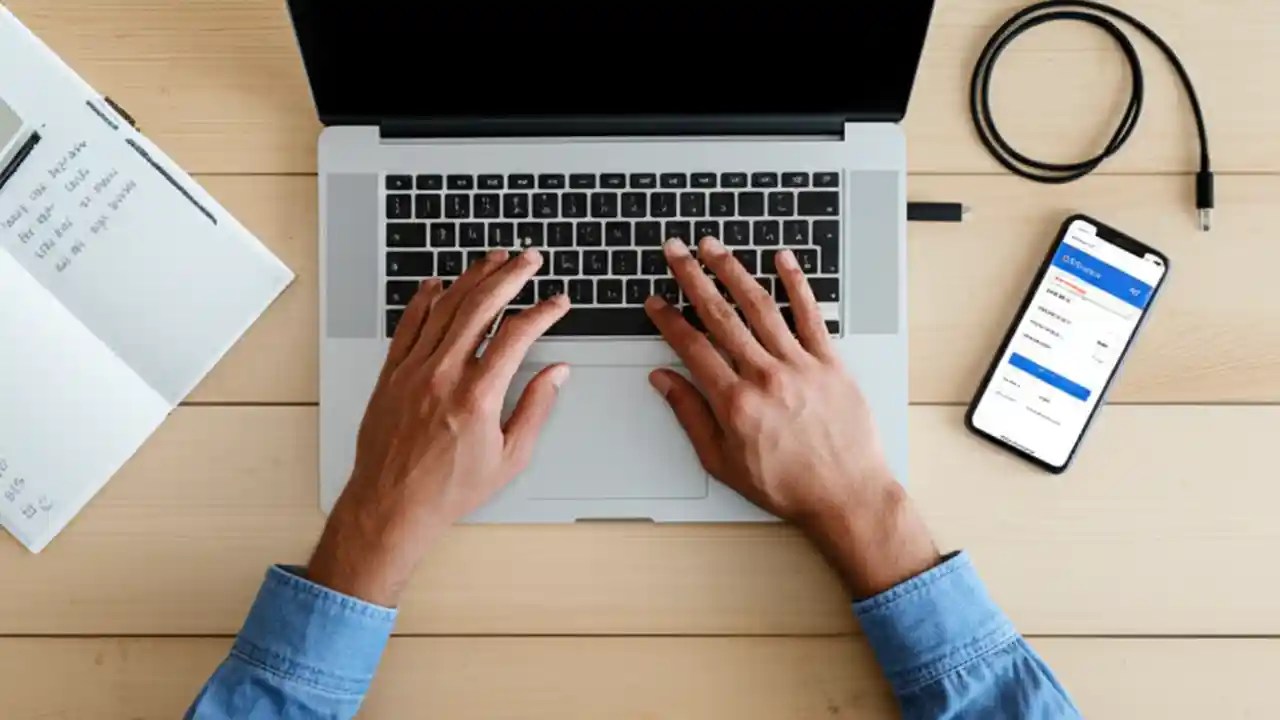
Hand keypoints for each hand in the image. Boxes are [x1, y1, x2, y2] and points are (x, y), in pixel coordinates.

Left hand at [308, 249, 569, 605]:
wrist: (392, 505)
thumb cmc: (448, 489)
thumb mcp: (509, 457)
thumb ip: (535, 408)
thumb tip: (557, 374)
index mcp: (477, 396)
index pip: (517, 335)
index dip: (542, 312)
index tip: (557, 303)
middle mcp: (443, 375)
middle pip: (480, 307)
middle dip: (510, 276)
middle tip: (529, 260)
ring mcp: (413, 371)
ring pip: (445, 308)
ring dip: (472, 278)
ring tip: (493, 260)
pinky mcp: (391, 375)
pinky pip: (408, 325)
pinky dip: (423, 300)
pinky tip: (438, 284)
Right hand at [645, 237, 938, 597]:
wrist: (845, 496)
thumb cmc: (786, 485)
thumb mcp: (722, 461)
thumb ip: (690, 415)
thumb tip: (663, 380)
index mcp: (734, 402)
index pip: (691, 346)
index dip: (668, 319)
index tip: (655, 301)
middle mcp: (764, 376)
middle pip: (719, 315)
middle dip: (692, 278)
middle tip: (675, 252)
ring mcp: (799, 365)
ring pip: (760, 306)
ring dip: (733, 271)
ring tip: (714, 247)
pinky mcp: (830, 363)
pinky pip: (810, 314)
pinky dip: (796, 283)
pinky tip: (782, 258)